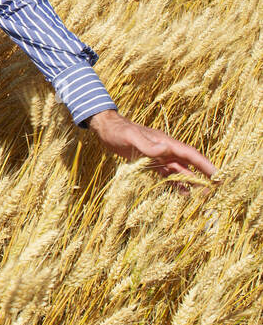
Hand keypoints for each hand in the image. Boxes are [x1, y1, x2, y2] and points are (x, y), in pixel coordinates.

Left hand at [86, 109, 220, 190]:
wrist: (106, 129)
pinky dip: (174, 182)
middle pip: (188, 163)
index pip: (190, 154)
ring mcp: (158, 156)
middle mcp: (165, 150)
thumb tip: (165, 150)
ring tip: (201, 195)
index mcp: (166, 143)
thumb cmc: (119, 131)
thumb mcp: (131, 137)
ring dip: (189, 181)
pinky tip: (181, 192)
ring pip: (179, 170)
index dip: (205, 165)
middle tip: (215, 189)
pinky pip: (166, 174)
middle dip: (202, 175)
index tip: (218, 175)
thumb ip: (148, 145)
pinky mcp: (149, 162)